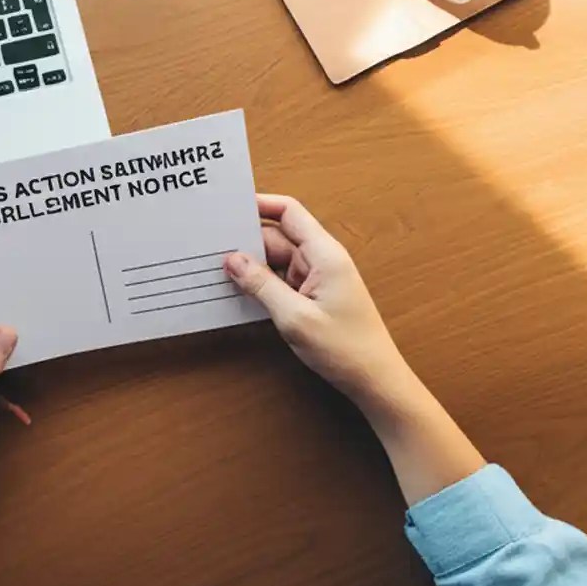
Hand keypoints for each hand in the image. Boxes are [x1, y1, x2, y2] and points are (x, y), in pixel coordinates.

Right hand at [224, 194, 409, 400]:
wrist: (374, 380)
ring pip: (276, 261)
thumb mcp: (295, 317)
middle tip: (212, 249)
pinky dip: (261, 285)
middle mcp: (321, 260)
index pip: (289, 213)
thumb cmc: (345, 349)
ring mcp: (317, 279)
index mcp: (325, 254)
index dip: (260, 205)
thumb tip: (233, 260)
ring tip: (219, 272)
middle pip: (277, 237)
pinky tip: (240, 293)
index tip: (230, 208)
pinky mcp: (312, 297)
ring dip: (252, 267)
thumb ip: (261, 285)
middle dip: (246, 242)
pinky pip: (280, 281)